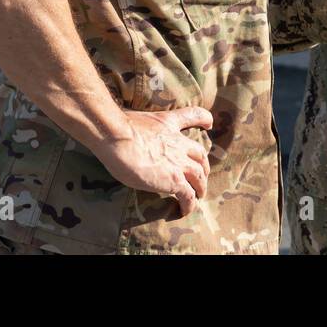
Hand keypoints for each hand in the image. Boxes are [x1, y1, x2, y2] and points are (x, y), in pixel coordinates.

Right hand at [90, 106, 212, 217]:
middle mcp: (179, 143)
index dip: (204, 119)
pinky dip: (190, 204)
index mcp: (170, 124)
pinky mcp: (174, 180)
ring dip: (200, 187)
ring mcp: (179, 162)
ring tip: (198, 195)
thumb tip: (131, 132)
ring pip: (199, 176)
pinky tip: (185, 210)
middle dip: (203, 166)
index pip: (194, 116)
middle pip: (200, 155)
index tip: (209, 123)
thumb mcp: (136, 118)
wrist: (117, 136)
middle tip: (200, 175)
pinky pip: (188, 195)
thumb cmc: (119, 127)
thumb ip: (143, 126)